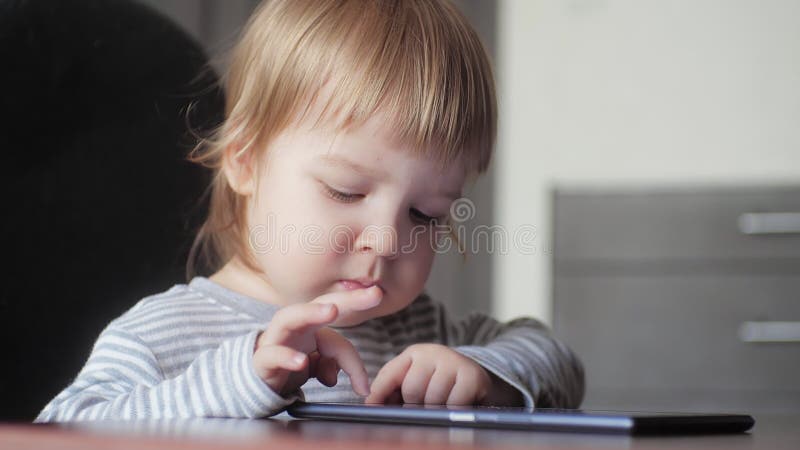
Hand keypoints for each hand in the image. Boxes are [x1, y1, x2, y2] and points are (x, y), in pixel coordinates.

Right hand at [252, 286, 381, 396]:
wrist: (255, 381)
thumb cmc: (289, 363)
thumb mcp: (318, 364)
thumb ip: (334, 363)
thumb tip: (348, 380)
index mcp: (310, 321)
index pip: (336, 309)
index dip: (357, 303)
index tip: (378, 294)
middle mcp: (293, 324)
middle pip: (318, 303)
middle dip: (344, 299)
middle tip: (369, 295)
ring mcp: (275, 339)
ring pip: (288, 318)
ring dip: (310, 313)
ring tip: (332, 311)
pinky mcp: (261, 361)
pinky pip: (272, 355)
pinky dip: (287, 357)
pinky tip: (302, 362)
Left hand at [366, 343, 521, 405]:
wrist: (477, 379)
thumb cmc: (439, 383)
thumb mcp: (415, 381)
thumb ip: (391, 390)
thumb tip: (371, 404)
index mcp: (413, 353)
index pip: (389, 374)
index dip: (378, 394)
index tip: (371, 409)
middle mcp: (432, 352)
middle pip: (412, 390)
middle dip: (415, 406)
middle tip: (424, 407)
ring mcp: (453, 361)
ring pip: (433, 399)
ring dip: (436, 410)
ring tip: (441, 405)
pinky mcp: (472, 375)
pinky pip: (453, 404)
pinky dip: (453, 410)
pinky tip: (457, 404)